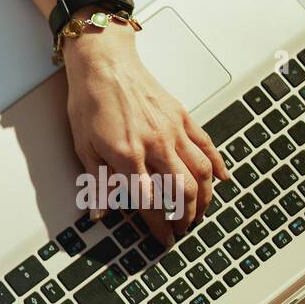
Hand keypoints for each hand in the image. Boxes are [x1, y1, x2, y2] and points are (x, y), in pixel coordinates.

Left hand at [63, 22, 227, 245]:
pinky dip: (217, 164)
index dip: (159, 225)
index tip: (163, 239)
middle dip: (185, 217)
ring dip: (204, 197)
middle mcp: (155, 146)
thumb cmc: (89, 103)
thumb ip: (96, 182)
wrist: (105, 64)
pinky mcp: (182, 117)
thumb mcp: (83, 147)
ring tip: (200, 213)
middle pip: (182, 191)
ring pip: (200, 171)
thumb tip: (99, 213)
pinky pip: (206, 145)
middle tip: (182, 230)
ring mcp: (173, 131)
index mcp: (128, 157)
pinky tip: (222, 179)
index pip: (150, 202)